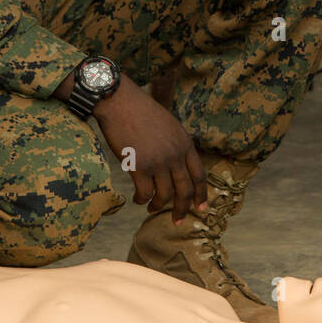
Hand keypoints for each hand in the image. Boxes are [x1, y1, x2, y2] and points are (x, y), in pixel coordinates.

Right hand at [94, 75, 208, 223]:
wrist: (120, 102)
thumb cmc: (140, 111)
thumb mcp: (169, 125)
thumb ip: (176, 145)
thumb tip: (177, 165)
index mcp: (185, 143)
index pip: (199, 175)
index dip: (201, 194)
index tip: (201, 209)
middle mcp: (175, 154)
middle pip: (185, 190)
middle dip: (182, 208)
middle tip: (177, 220)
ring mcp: (158, 161)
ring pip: (165, 195)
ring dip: (158, 206)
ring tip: (151, 208)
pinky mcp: (139, 167)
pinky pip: (145, 193)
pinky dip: (142, 200)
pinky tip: (137, 199)